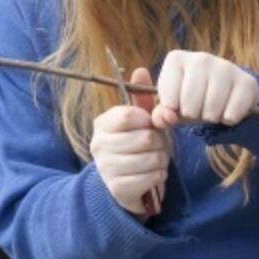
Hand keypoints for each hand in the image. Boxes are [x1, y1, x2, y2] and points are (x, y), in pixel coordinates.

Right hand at [91, 68, 169, 217]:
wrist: (126, 183)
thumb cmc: (135, 146)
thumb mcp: (140, 122)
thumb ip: (142, 99)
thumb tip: (140, 70)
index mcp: (102, 124)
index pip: (128, 115)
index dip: (147, 120)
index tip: (147, 124)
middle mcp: (99, 145)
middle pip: (146, 138)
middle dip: (158, 143)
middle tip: (153, 146)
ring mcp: (106, 168)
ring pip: (152, 158)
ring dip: (160, 160)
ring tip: (152, 160)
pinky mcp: (118, 188)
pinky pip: (152, 177)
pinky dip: (158, 176)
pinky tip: (150, 175)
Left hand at [151, 50, 258, 128]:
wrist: (223, 95)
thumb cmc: (189, 99)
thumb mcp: (171, 107)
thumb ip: (160, 115)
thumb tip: (168, 117)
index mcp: (176, 59)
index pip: (168, 96)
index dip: (172, 109)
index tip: (177, 106)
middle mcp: (201, 58)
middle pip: (190, 102)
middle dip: (192, 115)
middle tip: (196, 110)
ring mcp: (225, 67)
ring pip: (212, 108)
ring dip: (210, 118)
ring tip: (210, 111)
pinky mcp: (247, 81)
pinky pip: (232, 113)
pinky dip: (228, 119)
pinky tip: (227, 111)